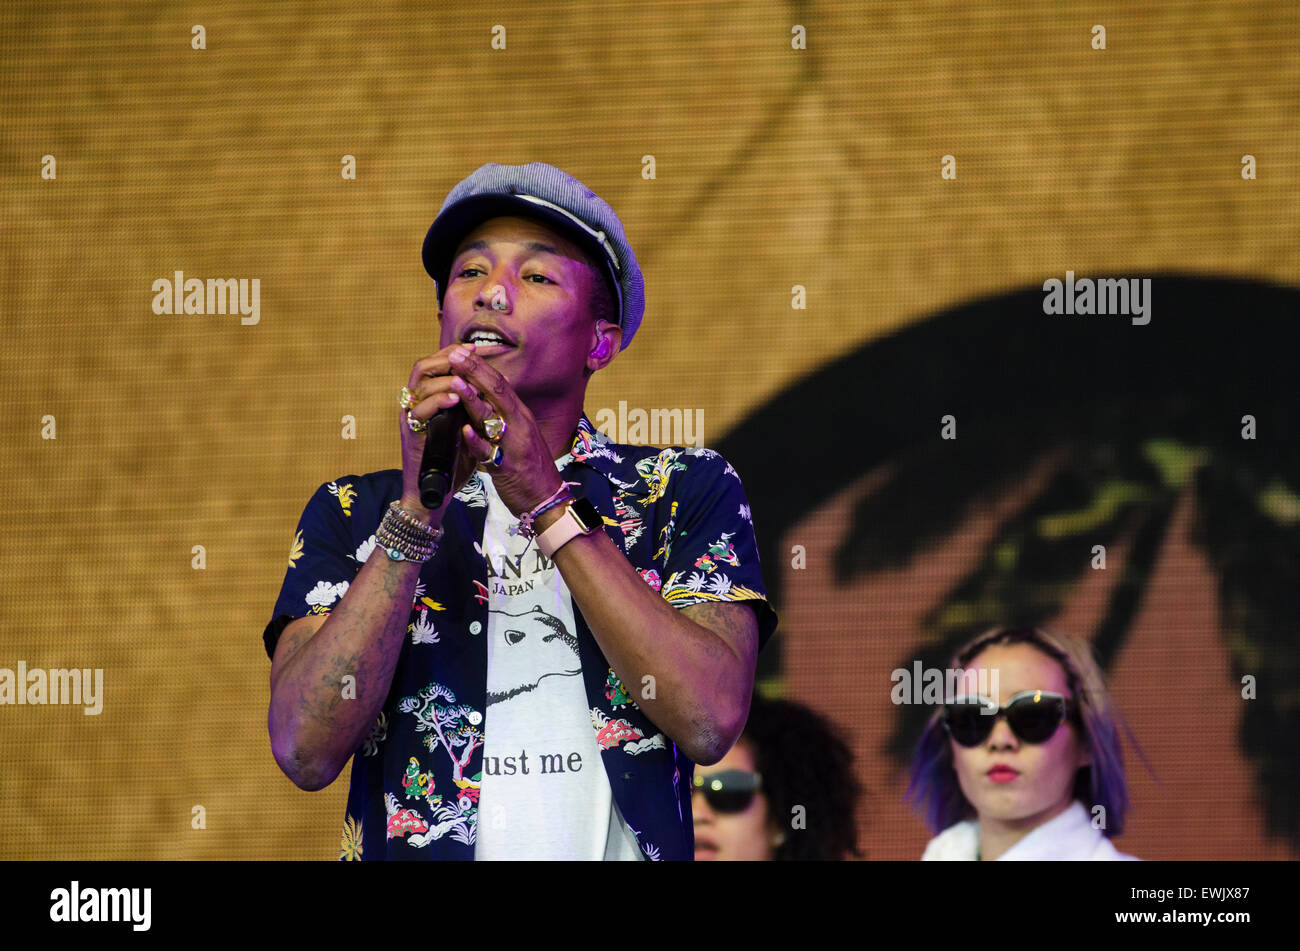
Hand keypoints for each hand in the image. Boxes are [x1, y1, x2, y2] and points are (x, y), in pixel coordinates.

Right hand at [398, 344, 487, 523]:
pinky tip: (455, 400)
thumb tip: (498, 381)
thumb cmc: (454, 459)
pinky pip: (419, 410)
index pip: (438, 363)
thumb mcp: (469, 424)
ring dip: (444, 377)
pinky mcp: (411, 434)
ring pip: (420, 383)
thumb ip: (476, 403)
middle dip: (447, 357)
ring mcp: (412, 418)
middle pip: (424, 365)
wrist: (437, 491)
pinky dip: (437, 401)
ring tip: (465, 379)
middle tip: (469, 355)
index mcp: (430, 398)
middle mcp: (417, 403)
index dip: (456, 352)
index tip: (478, 348)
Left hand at [445, 345, 564, 516]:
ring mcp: (514, 446)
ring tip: (455, 383)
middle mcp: (519, 425)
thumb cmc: (530, 466)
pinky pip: (490, 453)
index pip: (500, 384)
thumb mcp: (520, 433)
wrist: (546, 498)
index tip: (461, 352)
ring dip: (473, 400)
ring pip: (492, 419)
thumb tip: (489, 393)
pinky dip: (477, 442)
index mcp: (520, 415)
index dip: (480, 366)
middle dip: (474, 372)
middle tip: (454, 355)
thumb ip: (505, 414)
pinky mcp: (507, 468)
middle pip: (497, 393)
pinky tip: (464, 431)